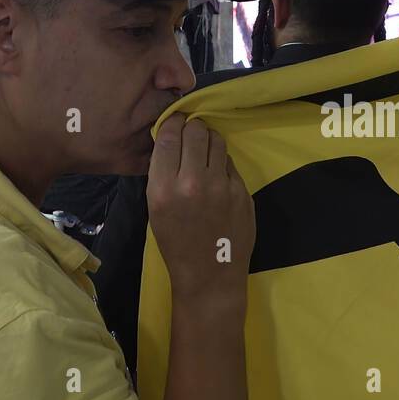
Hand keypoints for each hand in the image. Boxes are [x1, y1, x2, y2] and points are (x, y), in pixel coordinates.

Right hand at [147, 114, 255, 302]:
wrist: (209, 276)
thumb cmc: (176, 244)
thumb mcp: (156, 209)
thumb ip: (163, 173)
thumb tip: (171, 138)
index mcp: (163, 189)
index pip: (168, 136)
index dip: (172, 124)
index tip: (175, 123)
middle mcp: (193, 182)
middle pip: (196, 131)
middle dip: (192, 127)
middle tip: (191, 133)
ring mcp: (221, 186)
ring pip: (217, 141)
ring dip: (209, 140)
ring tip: (205, 151)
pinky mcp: (242, 192)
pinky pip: (230, 163)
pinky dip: (222, 163)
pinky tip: (217, 177)